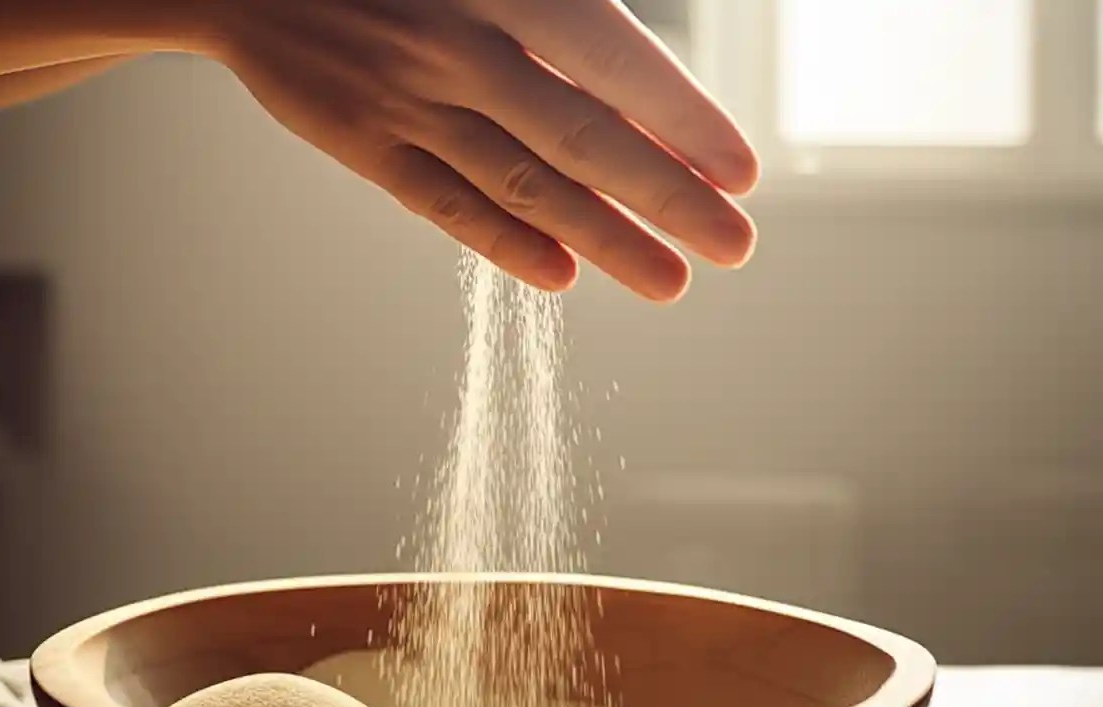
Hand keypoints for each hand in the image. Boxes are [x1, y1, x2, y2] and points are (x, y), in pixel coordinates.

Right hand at [206, 0, 758, 301]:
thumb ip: (554, 6)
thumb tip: (637, 73)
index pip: (616, 63)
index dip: (684, 122)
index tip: (740, 173)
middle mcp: (459, 46)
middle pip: (583, 139)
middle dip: (668, 200)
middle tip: (733, 248)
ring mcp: (405, 101)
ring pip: (521, 185)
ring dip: (604, 239)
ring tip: (669, 283)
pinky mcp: (361, 141)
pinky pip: (441, 203)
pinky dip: (503, 243)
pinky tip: (561, 276)